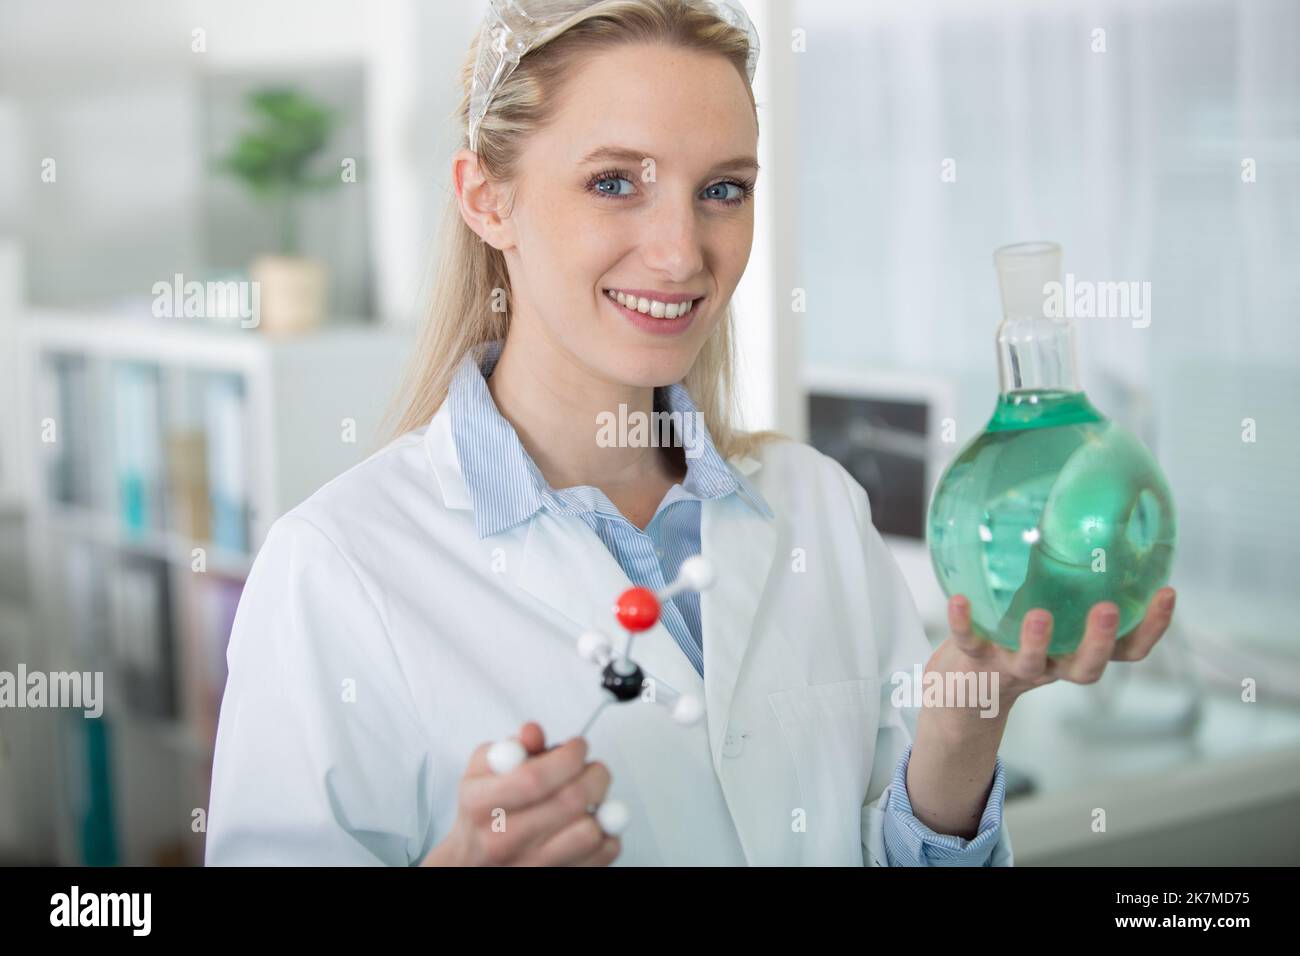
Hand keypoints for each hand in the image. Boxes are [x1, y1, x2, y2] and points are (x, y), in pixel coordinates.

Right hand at [421, 722, 620, 865]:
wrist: (472, 861)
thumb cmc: (482, 812)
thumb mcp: (483, 770)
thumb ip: (511, 746)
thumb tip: (534, 733)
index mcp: (481, 805)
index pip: (534, 778)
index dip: (567, 756)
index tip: (577, 746)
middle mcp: (503, 840)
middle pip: (570, 802)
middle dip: (594, 774)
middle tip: (593, 767)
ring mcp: (530, 865)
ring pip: (590, 831)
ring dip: (602, 805)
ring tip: (591, 796)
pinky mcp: (556, 877)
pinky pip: (602, 854)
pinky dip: (608, 832)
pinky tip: (592, 821)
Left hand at [937, 587, 1177, 703]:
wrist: (968, 683)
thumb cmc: (1019, 635)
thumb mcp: (1053, 608)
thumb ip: (1071, 580)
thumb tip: (1087, 512)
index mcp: (1078, 650)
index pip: (1128, 649)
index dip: (1152, 627)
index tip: (1167, 591)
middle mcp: (1054, 664)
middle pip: (1088, 667)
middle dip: (1101, 641)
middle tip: (1108, 609)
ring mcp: (1014, 666)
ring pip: (1032, 663)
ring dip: (1038, 642)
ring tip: (1039, 615)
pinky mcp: (976, 661)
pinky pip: (970, 643)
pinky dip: (964, 623)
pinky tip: (958, 600)